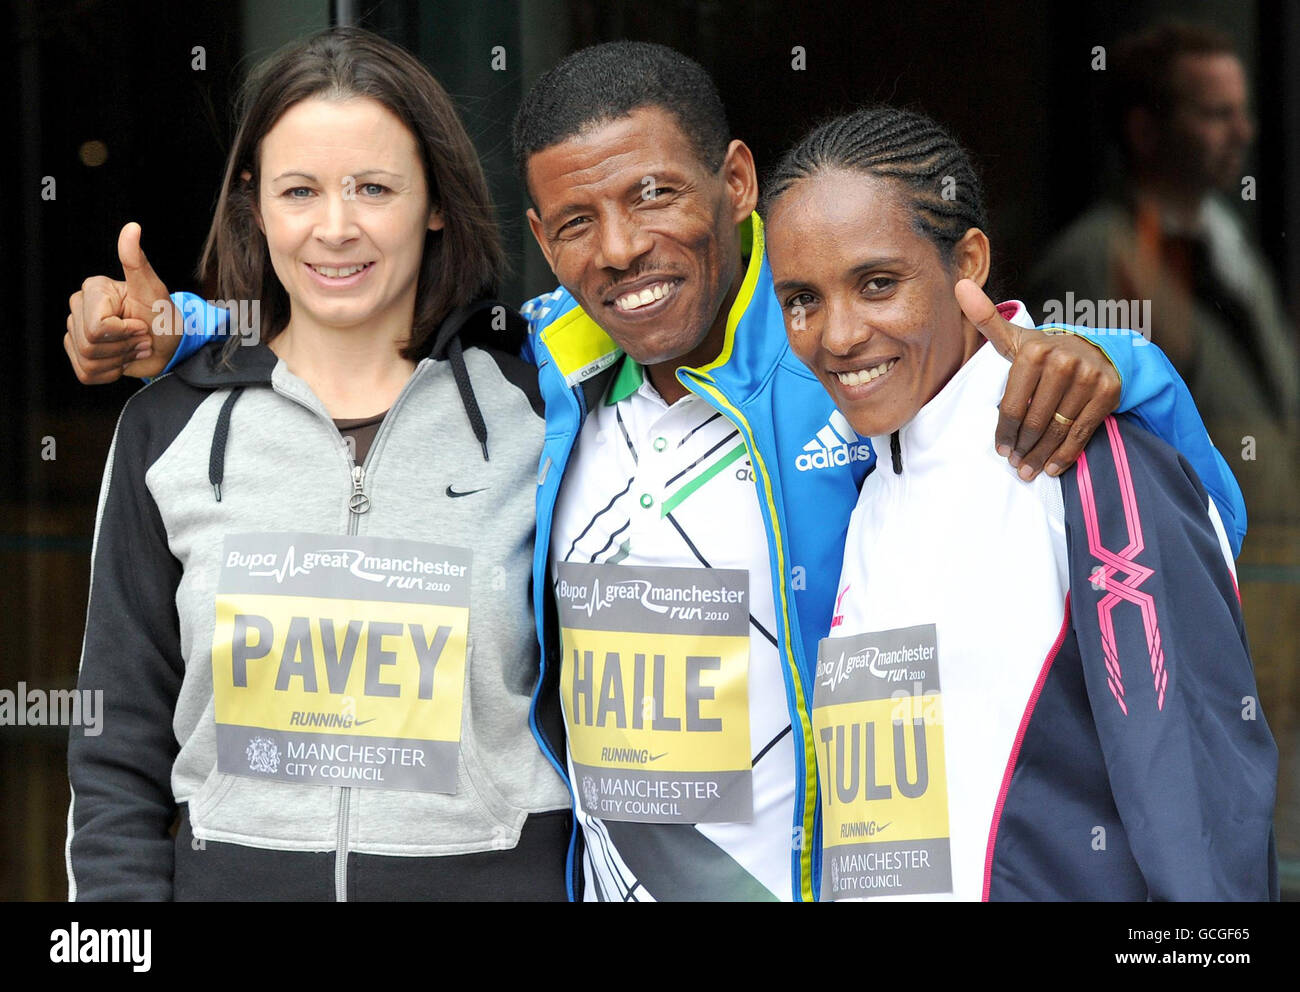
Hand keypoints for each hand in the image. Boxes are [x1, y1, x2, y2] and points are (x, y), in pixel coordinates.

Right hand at [63, 222, 180, 382]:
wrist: (169, 344)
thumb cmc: (164, 316)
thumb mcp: (155, 291)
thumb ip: (138, 262)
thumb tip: (132, 228)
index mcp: (92, 290)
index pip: (97, 327)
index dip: (125, 332)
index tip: (142, 325)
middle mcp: (77, 308)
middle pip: (90, 345)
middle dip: (125, 347)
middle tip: (141, 338)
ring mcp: (75, 332)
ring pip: (88, 361)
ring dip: (120, 360)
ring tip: (135, 347)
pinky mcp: (79, 356)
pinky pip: (85, 374)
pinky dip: (111, 373)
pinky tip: (123, 360)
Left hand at [955, 279, 1120, 480]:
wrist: (1093, 350)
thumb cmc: (1043, 351)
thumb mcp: (1014, 337)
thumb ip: (986, 317)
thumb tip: (960, 285)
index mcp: (1035, 350)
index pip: (1012, 405)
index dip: (1004, 432)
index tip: (1001, 450)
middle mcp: (1064, 361)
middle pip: (1034, 420)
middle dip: (1022, 447)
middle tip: (1015, 465)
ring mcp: (1089, 377)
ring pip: (1057, 429)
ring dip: (1041, 455)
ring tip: (1029, 470)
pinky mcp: (1108, 393)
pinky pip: (1082, 433)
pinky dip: (1066, 455)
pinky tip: (1053, 468)